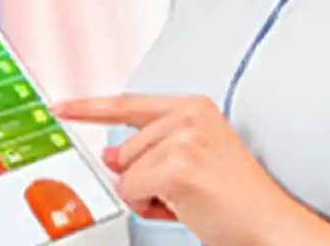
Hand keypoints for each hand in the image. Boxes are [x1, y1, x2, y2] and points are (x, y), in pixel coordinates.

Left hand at [51, 94, 315, 244]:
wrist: (269, 225)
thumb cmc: (237, 200)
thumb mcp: (192, 163)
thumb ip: (150, 151)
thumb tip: (111, 156)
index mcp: (193, 107)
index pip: (128, 104)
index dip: (89, 107)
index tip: (60, 106)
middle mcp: (187, 114)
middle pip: (124, 149)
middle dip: (145, 179)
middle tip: (187, 192)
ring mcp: (182, 138)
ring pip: (125, 173)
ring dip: (150, 196)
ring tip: (191, 200)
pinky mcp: (176, 166)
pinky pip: (132, 192)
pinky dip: (152, 209)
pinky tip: (186, 208)